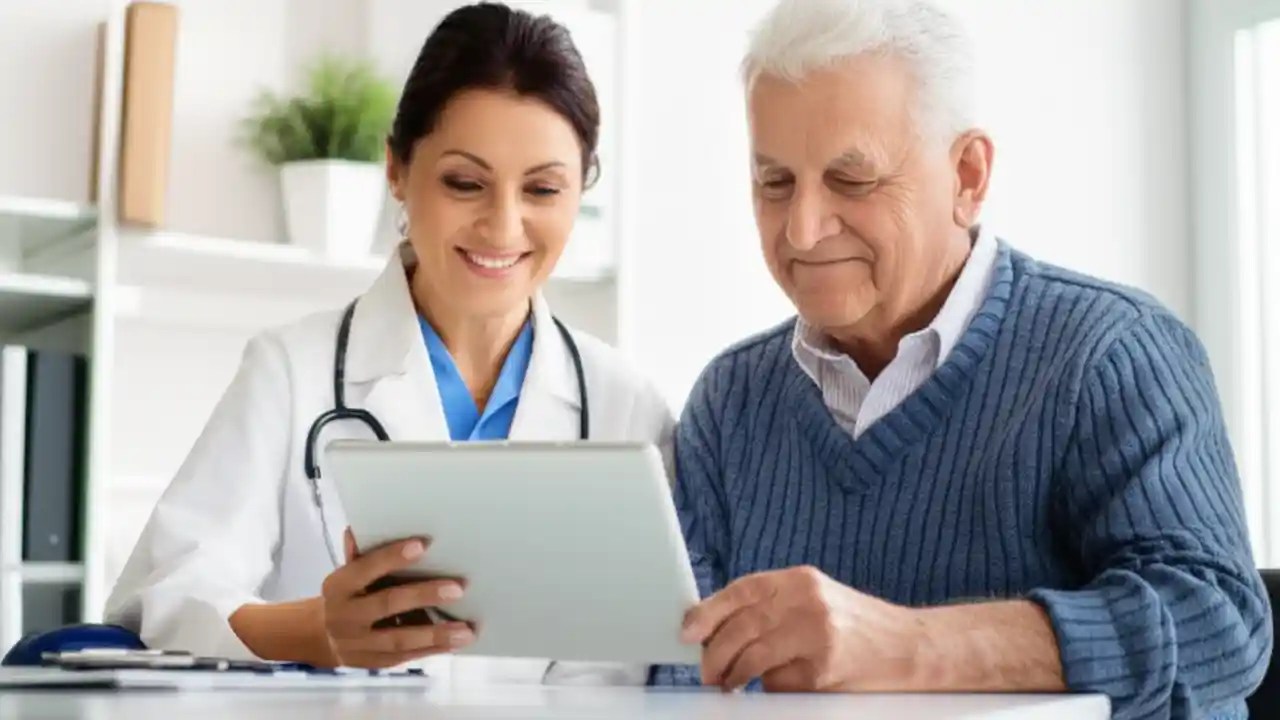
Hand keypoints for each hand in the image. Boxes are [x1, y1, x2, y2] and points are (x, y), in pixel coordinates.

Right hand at [318, 528, 475, 667]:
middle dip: (423, 596)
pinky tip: (456, 643)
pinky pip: (405, 656)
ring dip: (435, 634)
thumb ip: (360, 555)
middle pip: (386, 604)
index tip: (423, 545)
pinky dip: (432, 650)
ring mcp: (357, 644)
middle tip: (458, 588)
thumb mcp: (348, 573)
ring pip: (398, 639)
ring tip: (466, 629)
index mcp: (338, 586)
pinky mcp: (373, 663)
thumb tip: (361, 529)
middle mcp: (344, 616)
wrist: (322, 636)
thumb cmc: (348, 594)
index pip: (365, 569)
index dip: (392, 557)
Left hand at [680, 566, 924, 691]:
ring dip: (734, 676)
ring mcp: (817, 636)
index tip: (687, 631)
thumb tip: (712, 626)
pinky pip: (779, 684)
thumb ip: (771, 606)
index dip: (708, 611)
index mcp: (800, 580)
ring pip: (754, 659)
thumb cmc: (854, 625)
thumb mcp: (814, 599)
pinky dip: (770, 689)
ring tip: (730, 683)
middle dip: (715, 653)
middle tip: (707, 670)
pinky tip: (779, 685)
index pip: (742, 590)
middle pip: (742, 628)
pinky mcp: (823, 670)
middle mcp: (808, 603)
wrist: (907, 646)